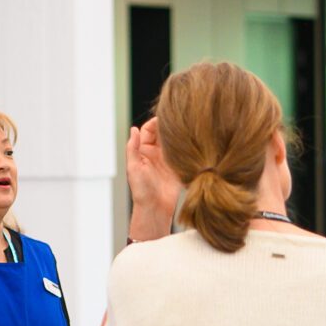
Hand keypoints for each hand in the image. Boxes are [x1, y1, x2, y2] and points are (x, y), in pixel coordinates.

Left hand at [125, 119, 179, 242]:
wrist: (155, 208)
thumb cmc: (141, 190)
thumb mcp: (134, 167)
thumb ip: (133, 148)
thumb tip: (134, 129)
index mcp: (143, 152)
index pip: (149, 130)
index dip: (155, 122)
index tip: (164, 116)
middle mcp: (155, 153)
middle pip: (162, 133)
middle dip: (168, 124)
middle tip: (178, 117)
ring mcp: (168, 159)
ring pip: (173, 141)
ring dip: (178, 134)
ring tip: (186, 125)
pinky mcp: (178, 166)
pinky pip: (182, 152)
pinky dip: (186, 145)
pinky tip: (192, 139)